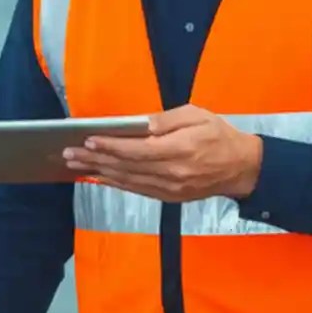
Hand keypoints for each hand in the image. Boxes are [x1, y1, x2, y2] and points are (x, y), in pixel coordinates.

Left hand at [63, 104, 262, 201]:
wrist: (242, 168)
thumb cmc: (219, 135)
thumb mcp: (197, 115)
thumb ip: (167, 120)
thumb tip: (140, 125)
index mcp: (179, 150)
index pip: (136, 150)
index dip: (110, 146)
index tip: (88, 140)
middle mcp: (172, 172)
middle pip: (126, 167)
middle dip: (95, 159)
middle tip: (69, 153)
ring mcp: (170, 188)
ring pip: (128, 181)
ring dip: (100, 172)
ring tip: (76, 165)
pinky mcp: (170, 196)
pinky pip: (137, 190)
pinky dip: (116, 183)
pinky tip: (100, 176)